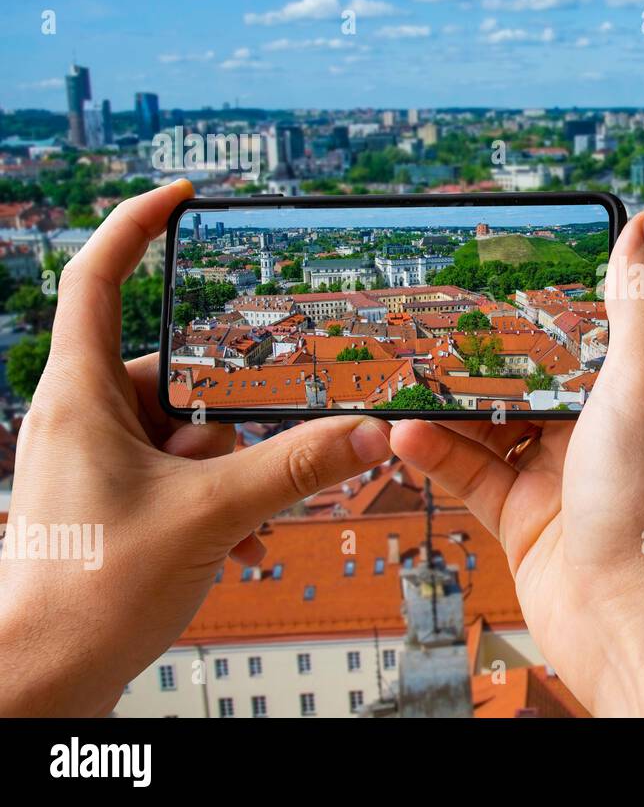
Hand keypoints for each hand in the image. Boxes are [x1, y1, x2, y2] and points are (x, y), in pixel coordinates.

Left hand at [0, 181, 393, 716]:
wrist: (41, 681)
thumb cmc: (85, 597)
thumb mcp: (210, 517)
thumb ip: (295, 467)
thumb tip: (366, 431)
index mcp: (80, 396)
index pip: (98, 279)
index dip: (139, 225)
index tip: (186, 196)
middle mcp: (84, 418)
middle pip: (178, 375)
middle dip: (228, 423)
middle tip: (243, 467)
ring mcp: (98, 461)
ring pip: (188, 433)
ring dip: (228, 475)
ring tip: (236, 524)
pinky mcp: (115, 498)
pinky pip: (180, 474)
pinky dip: (215, 500)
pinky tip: (232, 542)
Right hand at [390, 210, 643, 715]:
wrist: (629, 615)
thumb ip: (638, 301)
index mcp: (638, 392)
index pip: (588, 331)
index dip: (549, 300)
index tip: (502, 267)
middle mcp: (601, 432)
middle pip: (532, 376)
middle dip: (485, 350)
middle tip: (432, 314)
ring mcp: (559, 475)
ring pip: (492, 423)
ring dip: (449, 402)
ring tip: (403, 369)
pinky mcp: (522, 518)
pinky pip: (470, 473)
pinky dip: (437, 452)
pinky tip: (402, 433)